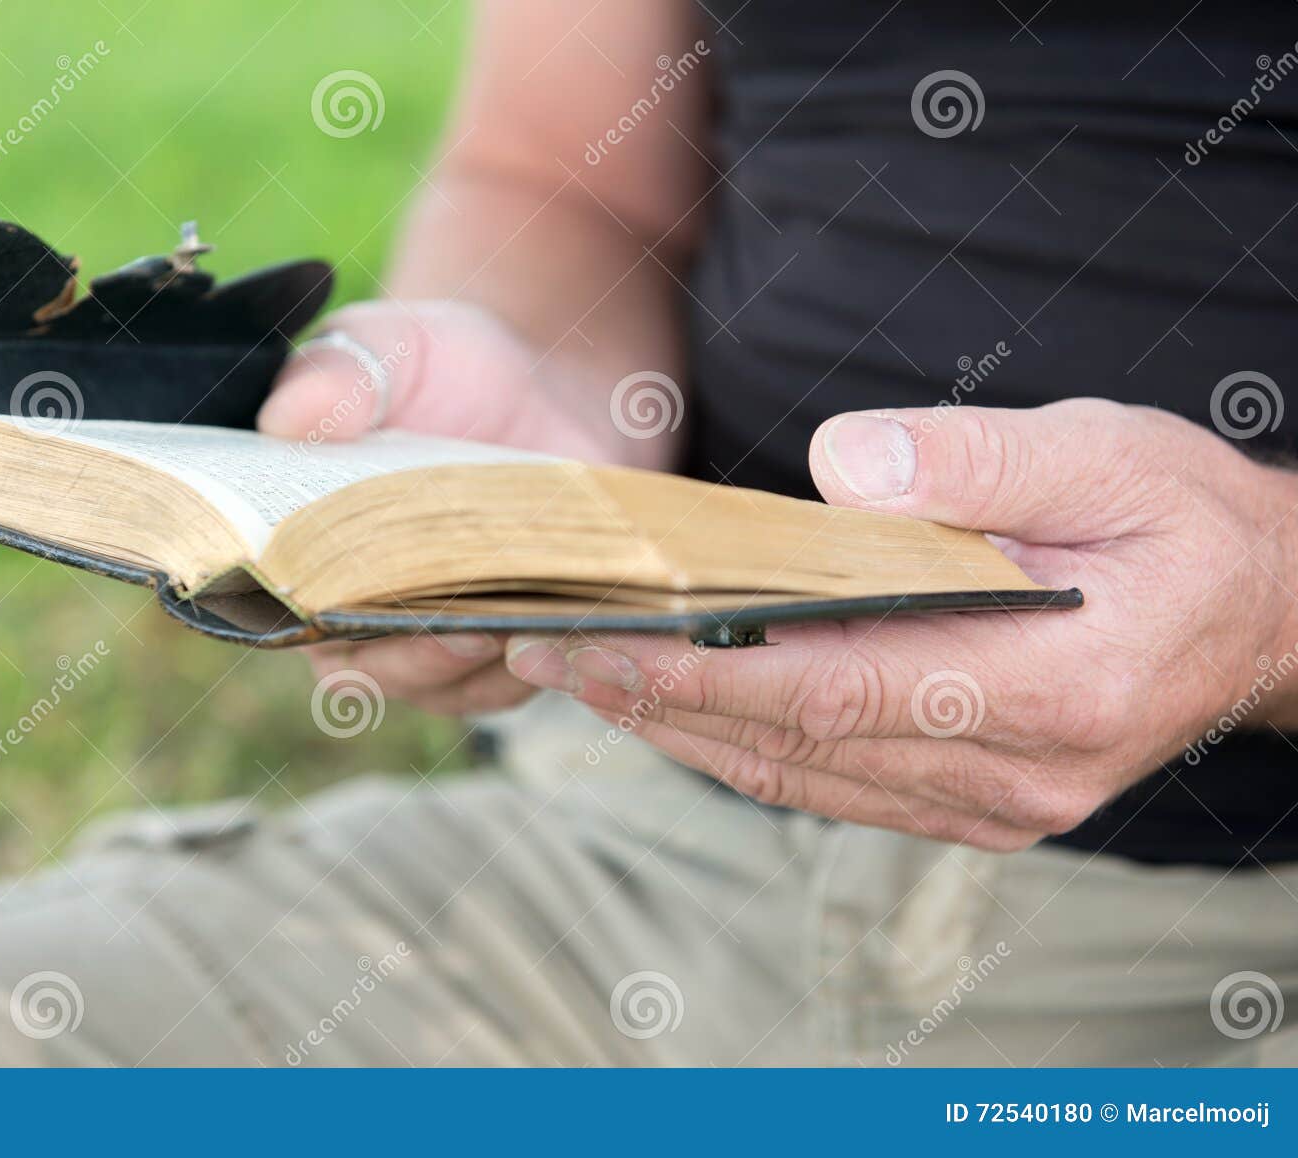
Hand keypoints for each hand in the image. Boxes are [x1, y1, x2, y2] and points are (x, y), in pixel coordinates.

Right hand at [260, 298, 671, 715]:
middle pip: (377, 667)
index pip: (289, 609)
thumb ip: (339, 374)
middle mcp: (364, 610)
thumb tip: (286, 417)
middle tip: (469, 631)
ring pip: (455, 685)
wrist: (546, 383)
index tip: (368, 610)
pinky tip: (580, 627)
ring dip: (492, 665)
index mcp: (308, 546)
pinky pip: (525, 676)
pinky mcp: (510, 645)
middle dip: (422, 656)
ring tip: (529, 629)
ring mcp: (441, 639)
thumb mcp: (391, 348)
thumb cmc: (448, 366)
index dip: (324, 621)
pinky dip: (551, 661)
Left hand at [505, 399, 1297, 849]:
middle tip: (543, 651)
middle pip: (797, 745)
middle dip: (658, 702)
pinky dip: (738, 744)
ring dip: (680, 730)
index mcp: (1055, 687)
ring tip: (577, 673)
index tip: (599, 639)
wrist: (1256, 612)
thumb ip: (979, 460)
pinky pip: (828, 783)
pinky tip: (670, 704)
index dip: (708, 673)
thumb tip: (845, 470)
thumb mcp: (1109, 453)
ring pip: (799, 777)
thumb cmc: (1180, 523)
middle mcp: (1014, 776)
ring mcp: (991, 807)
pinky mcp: (969, 806)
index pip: (841, 691)